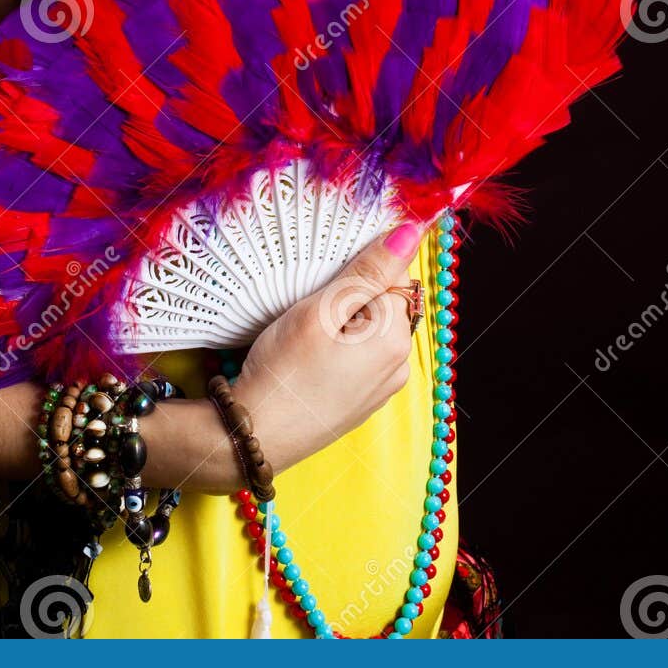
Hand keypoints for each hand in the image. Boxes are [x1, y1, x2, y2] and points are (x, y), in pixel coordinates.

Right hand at [234, 217, 429, 474]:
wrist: (256, 436)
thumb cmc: (283, 370)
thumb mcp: (321, 310)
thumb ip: (369, 271)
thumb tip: (411, 231)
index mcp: (394, 337)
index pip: (395, 274)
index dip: (360, 266)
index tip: (326, 277)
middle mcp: (399, 364)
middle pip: (386, 301)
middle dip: (353, 293)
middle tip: (310, 305)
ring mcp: (383, 387)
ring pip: (372, 328)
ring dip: (346, 319)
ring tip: (307, 331)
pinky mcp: (364, 400)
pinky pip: (363, 355)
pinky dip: (343, 345)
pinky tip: (311, 354)